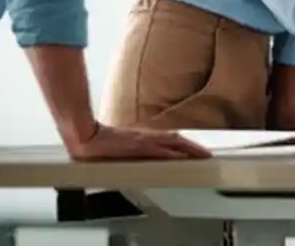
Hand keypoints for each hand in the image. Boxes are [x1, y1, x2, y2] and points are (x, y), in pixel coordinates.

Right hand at [64, 122, 211, 160]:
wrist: (86, 136)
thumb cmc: (102, 141)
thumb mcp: (123, 143)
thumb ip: (135, 146)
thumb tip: (143, 153)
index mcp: (145, 136)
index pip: (171, 138)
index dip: (186, 144)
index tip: (198, 150)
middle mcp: (147, 136)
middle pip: (176, 139)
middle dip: (193, 147)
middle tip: (207, 154)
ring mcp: (142, 141)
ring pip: (171, 143)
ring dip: (187, 149)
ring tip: (201, 155)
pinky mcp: (135, 147)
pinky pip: (157, 151)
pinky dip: (169, 153)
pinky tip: (179, 157)